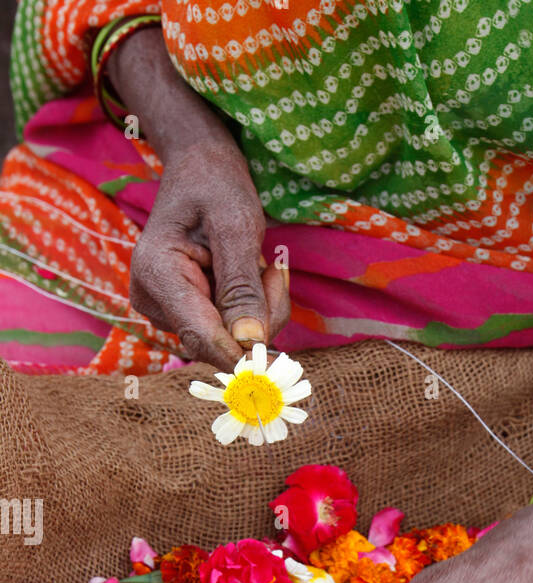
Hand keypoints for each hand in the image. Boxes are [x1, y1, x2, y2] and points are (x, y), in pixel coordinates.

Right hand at [129, 140, 289, 369]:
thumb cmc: (215, 185)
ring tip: (260, 261)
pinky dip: (254, 307)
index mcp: (156, 273)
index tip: (275, 360)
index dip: (239, 352)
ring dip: (260, 306)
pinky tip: (252, 272)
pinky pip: (231, 329)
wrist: (199, 168)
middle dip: (259, 314)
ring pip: (230, 337)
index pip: (199, 335)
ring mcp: (168, 310)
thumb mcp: (235, 225)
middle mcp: (154, 300)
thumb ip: (241, 286)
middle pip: (219, 340)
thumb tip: (249, 342)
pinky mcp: (187, 314)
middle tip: (275, 268)